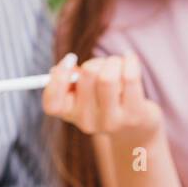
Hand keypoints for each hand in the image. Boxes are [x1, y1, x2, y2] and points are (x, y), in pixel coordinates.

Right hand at [41, 52, 161, 145]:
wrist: (135, 128)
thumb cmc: (104, 101)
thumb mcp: (84, 92)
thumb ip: (73, 79)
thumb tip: (67, 65)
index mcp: (69, 114)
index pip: (52, 103)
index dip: (58, 77)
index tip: (71, 58)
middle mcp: (87, 122)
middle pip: (87, 75)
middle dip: (96, 61)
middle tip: (103, 64)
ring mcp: (111, 121)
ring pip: (108, 77)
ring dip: (113, 62)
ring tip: (118, 65)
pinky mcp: (134, 115)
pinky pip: (130, 77)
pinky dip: (130, 61)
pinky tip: (130, 60)